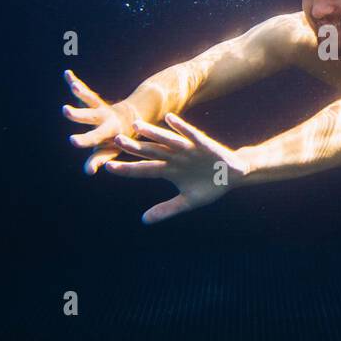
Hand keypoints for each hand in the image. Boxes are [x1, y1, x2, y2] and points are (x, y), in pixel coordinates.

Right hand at [61, 69, 141, 174]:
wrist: (134, 118)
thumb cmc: (120, 139)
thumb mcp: (112, 150)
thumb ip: (99, 159)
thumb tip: (88, 172)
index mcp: (110, 132)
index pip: (94, 138)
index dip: (84, 140)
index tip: (72, 140)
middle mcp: (104, 118)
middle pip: (90, 116)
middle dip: (78, 114)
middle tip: (65, 110)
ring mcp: (100, 108)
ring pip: (89, 100)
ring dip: (80, 92)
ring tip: (73, 86)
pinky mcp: (96, 101)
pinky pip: (85, 92)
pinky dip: (75, 82)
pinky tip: (67, 73)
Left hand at [104, 112, 248, 223]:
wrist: (233, 175)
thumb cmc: (209, 186)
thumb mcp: (187, 202)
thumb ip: (166, 209)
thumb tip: (144, 221)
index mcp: (168, 170)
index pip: (143, 169)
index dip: (126, 169)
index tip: (107, 168)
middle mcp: (174, 157)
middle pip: (150, 151)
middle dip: (134, 147)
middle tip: (116, 140)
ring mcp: (187, 149)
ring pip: (166, 141)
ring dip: (153, 133)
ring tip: (137, 126)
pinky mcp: (202, 144)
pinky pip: (190, 134)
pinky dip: (181, 127)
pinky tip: (170, 119)